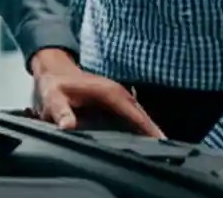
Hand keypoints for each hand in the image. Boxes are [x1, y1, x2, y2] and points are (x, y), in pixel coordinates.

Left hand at [29, 48, 164, 137]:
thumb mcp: (53, 98)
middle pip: (142, 115)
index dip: (148, 127)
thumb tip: (68, 125)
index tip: (162, 141)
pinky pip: (133, 115)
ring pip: (139, 115)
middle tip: (168, 150)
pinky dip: (141, 126)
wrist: (54, 73)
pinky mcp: (116, 101)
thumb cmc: (55, 86)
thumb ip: (60, 111)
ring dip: (150, 129)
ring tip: (162, 147)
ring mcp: (118, 96)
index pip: (134, 112)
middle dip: (155, 131)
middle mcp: (118, 92)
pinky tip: (145, 139)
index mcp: (108, 92)